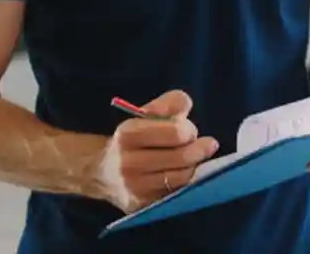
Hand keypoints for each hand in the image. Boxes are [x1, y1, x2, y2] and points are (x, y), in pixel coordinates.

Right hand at [97, 90, 219, 212]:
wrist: (105, 173)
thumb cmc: (135, 138)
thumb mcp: (148, 113)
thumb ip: (171, 103)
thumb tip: (184, 111)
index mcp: (128, 134)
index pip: (176, 133)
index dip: (189, 131)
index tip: (189, 131)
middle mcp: (128, 163)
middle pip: (182, 157)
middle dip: (198, 149)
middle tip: (205, 145)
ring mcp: (134, 188)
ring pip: (181, 178)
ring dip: (194, 167)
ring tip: (194, 159)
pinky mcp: (141, 206)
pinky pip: (175, 194)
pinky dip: (185, 183)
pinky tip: (184, 174)